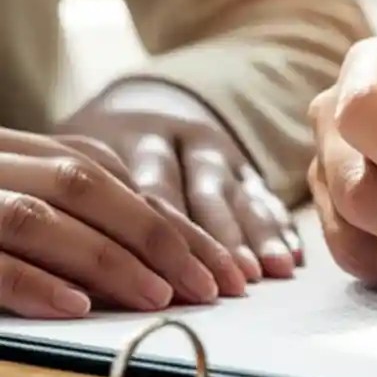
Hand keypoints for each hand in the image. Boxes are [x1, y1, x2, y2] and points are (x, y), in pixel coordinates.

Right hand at [0, 129, 230, 317]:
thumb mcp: (26, 203)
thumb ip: (79, 217)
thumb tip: (162, 262)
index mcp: (19, 152)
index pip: (108, 175)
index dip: (170, 219)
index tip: (222, 267)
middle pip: (85, 186)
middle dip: (156, 238)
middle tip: (207, 287)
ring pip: (40, 219)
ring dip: (109, 261)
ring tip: (159, 298)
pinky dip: (37, 284)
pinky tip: (79, 307)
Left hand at [57, 81, 301, 288]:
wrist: (153, 97)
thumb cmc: (104, 145)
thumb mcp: (85, 157)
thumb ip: (93, 201)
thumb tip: (90, 267)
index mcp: (138, 136)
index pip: (155, 189)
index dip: (168, 235)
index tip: (178, 274)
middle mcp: (185, 140)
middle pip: (206, 193)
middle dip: (223, 239)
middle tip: (236, 279)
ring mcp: (220, 152)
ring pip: (240, 195)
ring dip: (258, 235)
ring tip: (273, 271)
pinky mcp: (244, 165)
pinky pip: (265, 196)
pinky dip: (279, 226)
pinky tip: (292, 256)